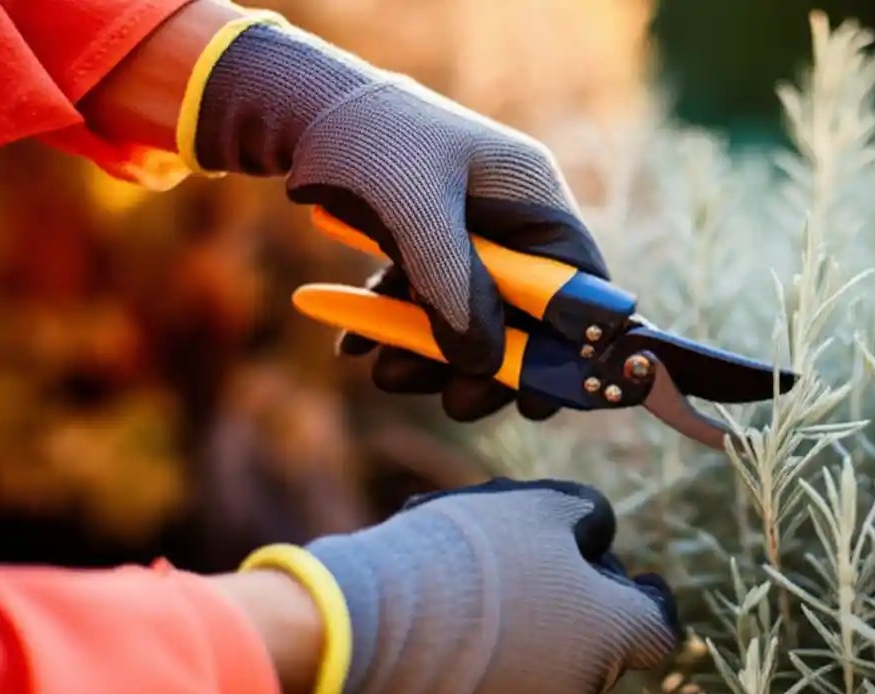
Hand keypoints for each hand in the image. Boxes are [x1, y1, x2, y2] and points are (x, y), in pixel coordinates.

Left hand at [187, 19, 608, 419]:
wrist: (298, 108)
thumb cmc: (366, 144)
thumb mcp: (414, 218)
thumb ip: (455, 291)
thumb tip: (485, 366)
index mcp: (531, 195)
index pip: (576, 282)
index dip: (569, 344)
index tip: (543, 398)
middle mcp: (511, 214)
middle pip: (524, 310)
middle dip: (486, 361)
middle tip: (456, 403)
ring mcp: (470, 230)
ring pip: (470, 312)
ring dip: (430, 351)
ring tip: (384, 374)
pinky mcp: (429, 241)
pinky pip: (428, 299)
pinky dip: (398, 326)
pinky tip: (358, 345)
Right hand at [288, 478, 678, 693]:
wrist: (371, 623)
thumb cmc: (470, 554)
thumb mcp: (542, 507)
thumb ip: (585, 516)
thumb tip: (591, 531)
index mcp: (608, 635)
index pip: (657, 628)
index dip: (647, 598)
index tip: (640, 581)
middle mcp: (576, 687)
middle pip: (597, 642)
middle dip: (576, 601)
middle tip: (535, 560)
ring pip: (542, 659)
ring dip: (524, 622)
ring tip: (468, 578)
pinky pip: (493, 680)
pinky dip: (482, 650)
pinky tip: (439, 613)